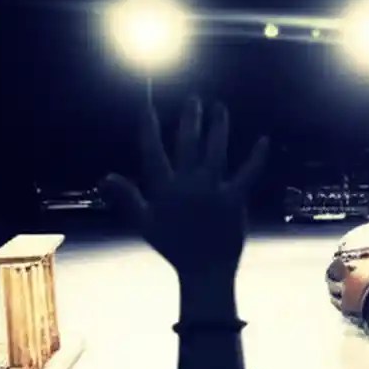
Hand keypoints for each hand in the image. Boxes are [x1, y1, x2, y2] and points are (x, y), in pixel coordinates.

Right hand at [101, 96, 268, 279]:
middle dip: (190, 118)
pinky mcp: (234, 200)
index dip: (149, 127)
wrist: (204, 271)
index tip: (148, 106)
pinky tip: (263, 140)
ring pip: (215, 151)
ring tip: (219, 108)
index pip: (152, 151)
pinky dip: (257, 157)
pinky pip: (247, 174)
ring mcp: (211, 191)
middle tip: (194, 98)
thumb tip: (105, 176)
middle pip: (187, 143)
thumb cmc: (174, 247)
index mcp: (164, 189)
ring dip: (218, 127)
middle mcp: (187, 185)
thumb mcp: (145, 222)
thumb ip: (126, 196)